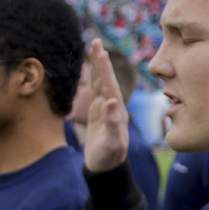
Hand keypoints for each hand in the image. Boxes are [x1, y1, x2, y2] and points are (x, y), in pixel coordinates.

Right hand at [83, 38, 129, 172]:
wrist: (106, 168)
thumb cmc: (110, 157)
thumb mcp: (113, 143)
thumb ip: (113, 123)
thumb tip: (110, 101)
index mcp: (116, 110)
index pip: (109, 84)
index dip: (104, 67)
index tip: (100, 50)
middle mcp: (112, 106)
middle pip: (105, 78)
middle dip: (100, 61)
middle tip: (95, 41)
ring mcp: (105, 109)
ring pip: (100, 83)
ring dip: (97, 67)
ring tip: (94, 50)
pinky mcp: (98, 114)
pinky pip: (94, 92)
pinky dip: (93, 79)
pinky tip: (92, 72)